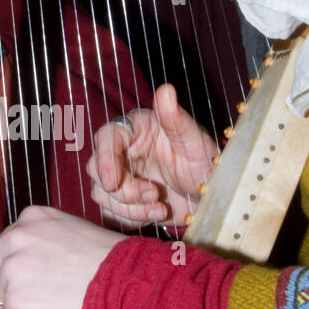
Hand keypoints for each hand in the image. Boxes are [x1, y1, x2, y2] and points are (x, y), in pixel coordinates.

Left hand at [0, 204, 124, 308]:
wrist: (127, 288)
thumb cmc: (110, 265)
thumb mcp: (72, 233)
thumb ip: (41, 243)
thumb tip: (24, 265)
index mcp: (31, 219)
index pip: (2, 243)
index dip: (12, 264)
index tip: (28, 277)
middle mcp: (15, 240)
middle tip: (14, 299)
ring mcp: (13, 272)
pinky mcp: (16, 304)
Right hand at [87, 84, 216, 227]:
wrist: (211, 197)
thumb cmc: (205, 162)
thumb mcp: (194, 142)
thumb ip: (176, 119)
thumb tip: (166, 90)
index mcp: (135, 130)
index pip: (106, 138)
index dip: (105, 160)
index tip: (112, 183)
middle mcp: (122, 152)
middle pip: (96, 170)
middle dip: (123, 189)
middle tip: (153, 194)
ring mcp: (121, 177)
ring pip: (101, 194)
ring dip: (130, 207)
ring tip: (160, 208)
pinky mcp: (123, 201)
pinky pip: (112, 212)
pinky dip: (132, 218)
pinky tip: (157, 214)